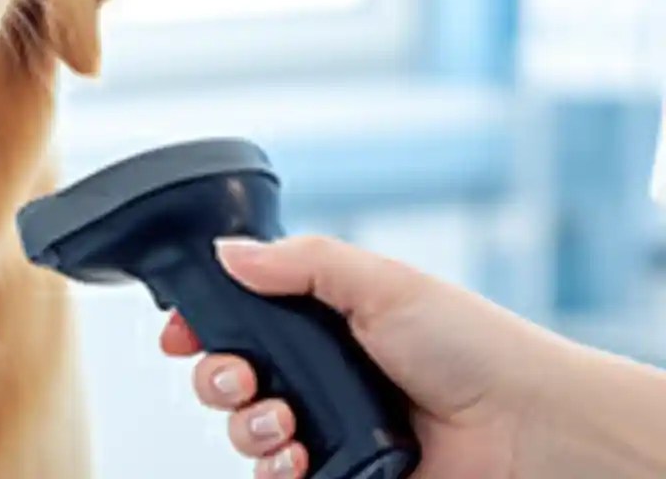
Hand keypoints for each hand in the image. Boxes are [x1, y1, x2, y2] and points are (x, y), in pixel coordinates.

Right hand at [160, 236, 573, 478]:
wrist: (525, 428)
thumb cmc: (472, 346)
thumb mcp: (381, 282)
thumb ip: (299, 262)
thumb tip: (227, 252)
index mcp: (322, 318)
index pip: (238, 318)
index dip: (201, 325)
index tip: (181, 332)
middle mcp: (317, 372)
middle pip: (226, 376)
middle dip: (217, 378)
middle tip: (241, 378)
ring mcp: (326, 425)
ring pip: (244, 432)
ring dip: (247, 427)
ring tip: (285, 423)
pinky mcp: (338, 473)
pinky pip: (275, 476)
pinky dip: (273, 470)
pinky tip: (297, 458)